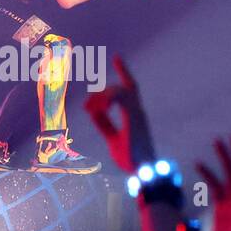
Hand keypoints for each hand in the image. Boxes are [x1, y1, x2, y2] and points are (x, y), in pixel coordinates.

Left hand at [84, 55, 155, 171]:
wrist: (143, 173)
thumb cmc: (131, 158)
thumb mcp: (112, 139)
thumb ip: (104, 125)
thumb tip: (93, 112)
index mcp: (134, 115)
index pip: (130, 88)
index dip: (124, 72)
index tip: (118, 57)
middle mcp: (138, 111)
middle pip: (123, 88)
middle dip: (103, 93)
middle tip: (87, 107)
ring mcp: (138, 114)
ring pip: (121, 91)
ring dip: (102, 97)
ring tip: (90, 110)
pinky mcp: (134, 119)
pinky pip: (120, 99)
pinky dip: (106, 100)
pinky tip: (96, 109)